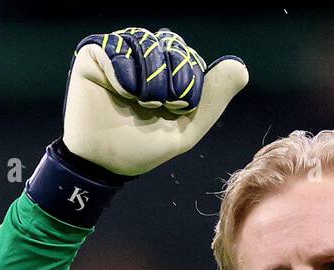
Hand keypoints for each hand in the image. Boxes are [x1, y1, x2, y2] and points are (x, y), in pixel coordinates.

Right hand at [62, 26, 248, 176]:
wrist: (105, 163)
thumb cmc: (144, 147)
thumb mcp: (188, 126)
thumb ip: (213, 96)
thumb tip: (241, 67)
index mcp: (165, 69)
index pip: (188, 55)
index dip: (187, 83)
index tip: (175, 110)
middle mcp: (142, 55)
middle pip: (171, 44)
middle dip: (170, 80)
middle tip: (155, 107)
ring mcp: (118, 52)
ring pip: (145, 43)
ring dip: (148, 79)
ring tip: (139, 102)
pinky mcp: (93, 54)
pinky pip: (116, 48)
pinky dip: (124, 74)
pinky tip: (119, 92)